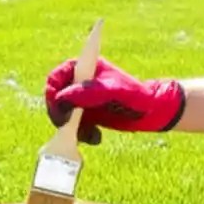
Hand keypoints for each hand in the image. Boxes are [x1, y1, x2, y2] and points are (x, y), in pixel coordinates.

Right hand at [44, 56, 184, 143]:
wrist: (151, 113)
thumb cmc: (133, 96)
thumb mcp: (109, 92)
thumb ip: (85, 93)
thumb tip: (60, 100)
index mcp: (84, 68)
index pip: (57, 76)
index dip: (53, 92)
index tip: (59, 108)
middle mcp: (80, 83)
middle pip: (55, 97)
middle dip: (61, 114)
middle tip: (67, 126)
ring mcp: (82, 100)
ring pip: (63, 115)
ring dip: (71, 127)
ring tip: (90, 133)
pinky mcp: (87, 115)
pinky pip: (73, 127)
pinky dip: (81, 134)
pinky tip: (96, 136)